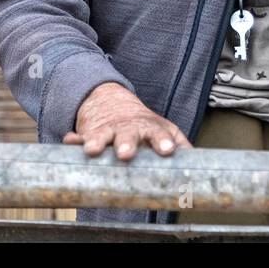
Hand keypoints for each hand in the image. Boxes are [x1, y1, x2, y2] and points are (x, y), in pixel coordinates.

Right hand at [63, 82, 192, 159]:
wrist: (112, 101)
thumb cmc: (143, 125)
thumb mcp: (164, 129)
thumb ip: (179, 145)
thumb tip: (199, 166)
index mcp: (150, 129)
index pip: (159, 134)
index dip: (163, 142)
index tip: (167, 151)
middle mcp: (129, 129)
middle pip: (129, 134)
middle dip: (127, 143)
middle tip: (126, 153)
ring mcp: (109, 130)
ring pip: (103, 135)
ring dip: (98, 141)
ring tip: (93, 150)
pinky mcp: (90, 133)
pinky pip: (80, 136)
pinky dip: (74, 140)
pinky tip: (70, 142)